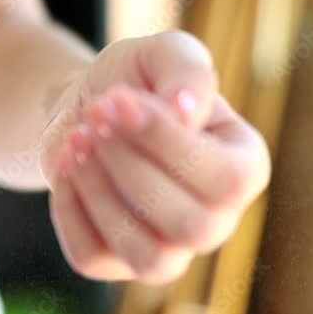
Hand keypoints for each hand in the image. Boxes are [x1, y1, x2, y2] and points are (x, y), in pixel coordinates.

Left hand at [41, 31, 270, 284]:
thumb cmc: (137, 80)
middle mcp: (216, 218)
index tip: (119, 99)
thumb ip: (188, 70)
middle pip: (191, 225)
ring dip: (101, 194)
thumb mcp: (165, 53)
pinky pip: (93, 258)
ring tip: (77, 141)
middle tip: (95, 117)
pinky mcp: (115, 260)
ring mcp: (168, 248)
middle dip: (131, 167)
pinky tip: (67, 165)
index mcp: (244, 167)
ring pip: (148, 256)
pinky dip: (70, 210)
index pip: (228, 180)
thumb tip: (186, 113)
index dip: (168, 143)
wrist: (85, 107)